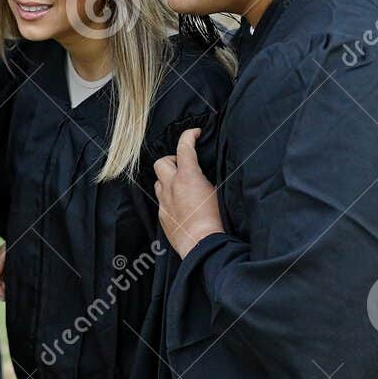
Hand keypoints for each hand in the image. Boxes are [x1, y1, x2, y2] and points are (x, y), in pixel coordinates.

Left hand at [153, 128, 223, 257]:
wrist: (202, 245)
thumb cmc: (215, 220)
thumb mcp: (219, 192)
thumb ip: (209, 179)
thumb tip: (207, 173)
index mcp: (187, 176)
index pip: (184, 147)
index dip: (189, 135)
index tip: (195, 133)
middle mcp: (171, 186)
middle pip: (162, 162)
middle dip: (172, 160)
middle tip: (185, 166)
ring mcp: (164, 201)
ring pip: (159, 182)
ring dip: (168, 180)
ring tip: (183, 186)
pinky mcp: (162, 215)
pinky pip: (162, 200)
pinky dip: (169, 197)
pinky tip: (182, 205)